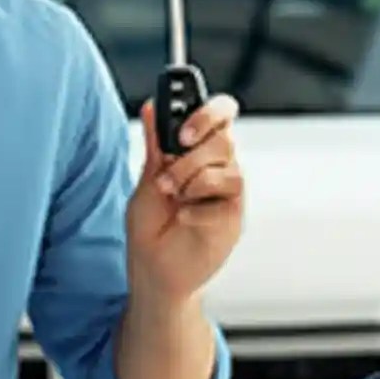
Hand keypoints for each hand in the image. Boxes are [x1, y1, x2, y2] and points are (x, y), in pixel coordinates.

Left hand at [126, 95, 243, 303]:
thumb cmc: (151, 228)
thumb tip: (152, 107)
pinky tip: (182, 219)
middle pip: (225, 140)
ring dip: (193, 182)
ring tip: (173, 198)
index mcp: (200, 152)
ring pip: (229, 170)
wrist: (153, 271)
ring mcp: (228, 196)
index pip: (222, 115)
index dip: (208, 113)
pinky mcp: (233, 221)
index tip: (182, 131)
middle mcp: (220, 169)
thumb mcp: (147, 180)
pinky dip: (197, 209)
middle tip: (166, 178)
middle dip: (190, 157)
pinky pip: (225, 202)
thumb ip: (155, 145)